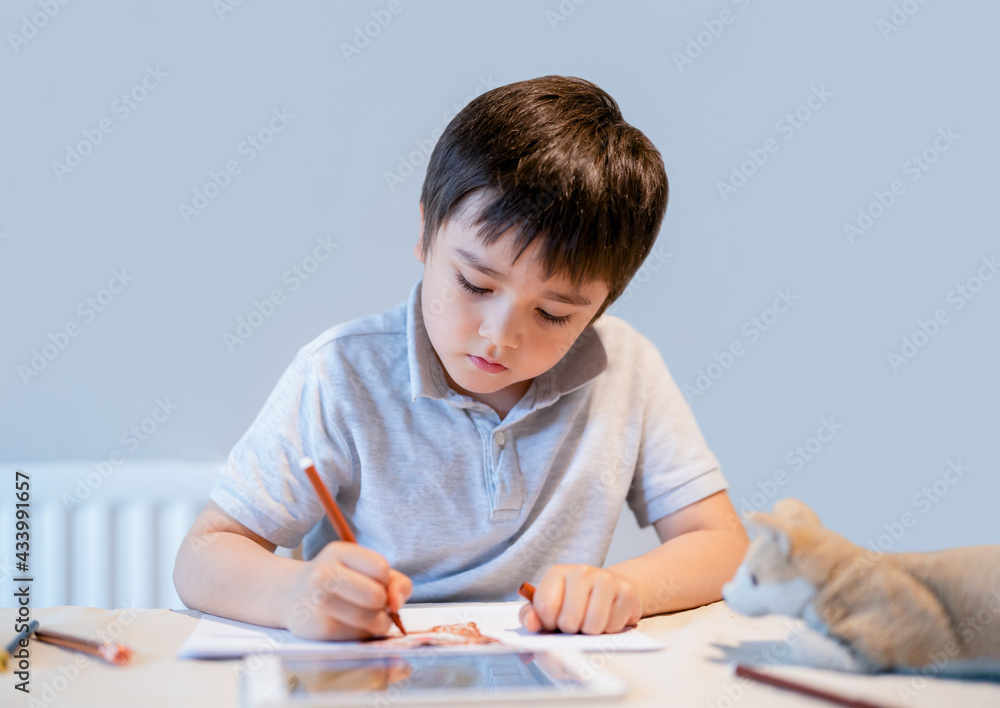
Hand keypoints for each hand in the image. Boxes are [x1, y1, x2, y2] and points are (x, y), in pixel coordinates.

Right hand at [283, 541, 411, 639]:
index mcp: (338, 552)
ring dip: (378, 622)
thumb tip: (396, 605)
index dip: (384, 579)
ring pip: (373, 620)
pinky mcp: (320, 629)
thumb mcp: (363, 569)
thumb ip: (395, 582)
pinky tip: (349, 624)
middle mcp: (323, 574)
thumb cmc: (339, 581)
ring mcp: (319, 602)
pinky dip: (363, 633)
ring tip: (364, 615)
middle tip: (370, 603)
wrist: (292, 596)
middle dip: (383, 604)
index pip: (380, 568)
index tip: (372, 581)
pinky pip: (360, 636)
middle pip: (377, 596)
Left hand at [518, 564, 640, 634]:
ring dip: (591, 632)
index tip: (553, 622)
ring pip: (592, 626)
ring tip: (591, 620)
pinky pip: (613, 627)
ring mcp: (605, 579)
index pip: (545, 607)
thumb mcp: (549, 607)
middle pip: (569, 620)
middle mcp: (581, 571)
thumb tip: (531, 624)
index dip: (548, 624)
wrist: (610, 590)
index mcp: (557, 573)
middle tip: (576, 622)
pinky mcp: (626, 591)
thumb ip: (531, 616)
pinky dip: (609, 630)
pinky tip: (608, 617)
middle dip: (571, 630)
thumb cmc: (575, 603)